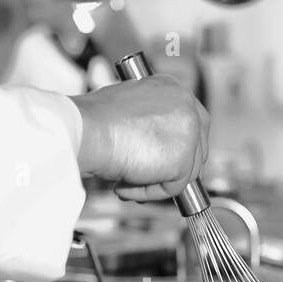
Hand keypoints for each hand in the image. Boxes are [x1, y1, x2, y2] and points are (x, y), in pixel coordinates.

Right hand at [71, 76, 209, 201]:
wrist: (86, 129)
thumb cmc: (94, 121)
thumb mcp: (129, 113)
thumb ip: (150, 125)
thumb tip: (157, 149)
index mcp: (173, 88)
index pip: (192, 123)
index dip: (177, 148)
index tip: (159, 164)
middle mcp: (187, 104)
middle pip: (197, 149)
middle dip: (173, 170)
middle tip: (143, 179)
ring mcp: (189, 131)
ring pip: (185, 172)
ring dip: (154, 182)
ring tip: (122, 180)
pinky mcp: (183, 159)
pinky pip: (173, 188)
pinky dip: (147, 192)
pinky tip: (122, 185)